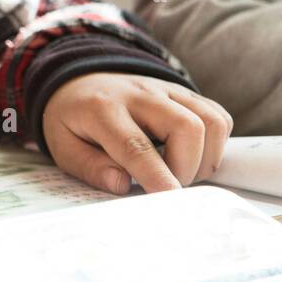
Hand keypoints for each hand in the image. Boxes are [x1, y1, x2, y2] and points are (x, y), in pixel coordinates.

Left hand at [40, 73, 232, 193]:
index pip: (136, 145)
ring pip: (211, 121)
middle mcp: (140, 94)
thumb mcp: (62, 147)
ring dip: (206, 158)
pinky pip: (218, 117)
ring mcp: (167, 90)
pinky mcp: (184, 93)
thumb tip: (123, 186)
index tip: (169, 200)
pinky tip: (191, 156)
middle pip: (186, 127)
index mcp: (103, 110)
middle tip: (168, 186)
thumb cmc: (72, 121)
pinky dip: (215, 144)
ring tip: (181, 172)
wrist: (79, 81)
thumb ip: (90, 167)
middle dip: (187, 168)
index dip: (156, 175)